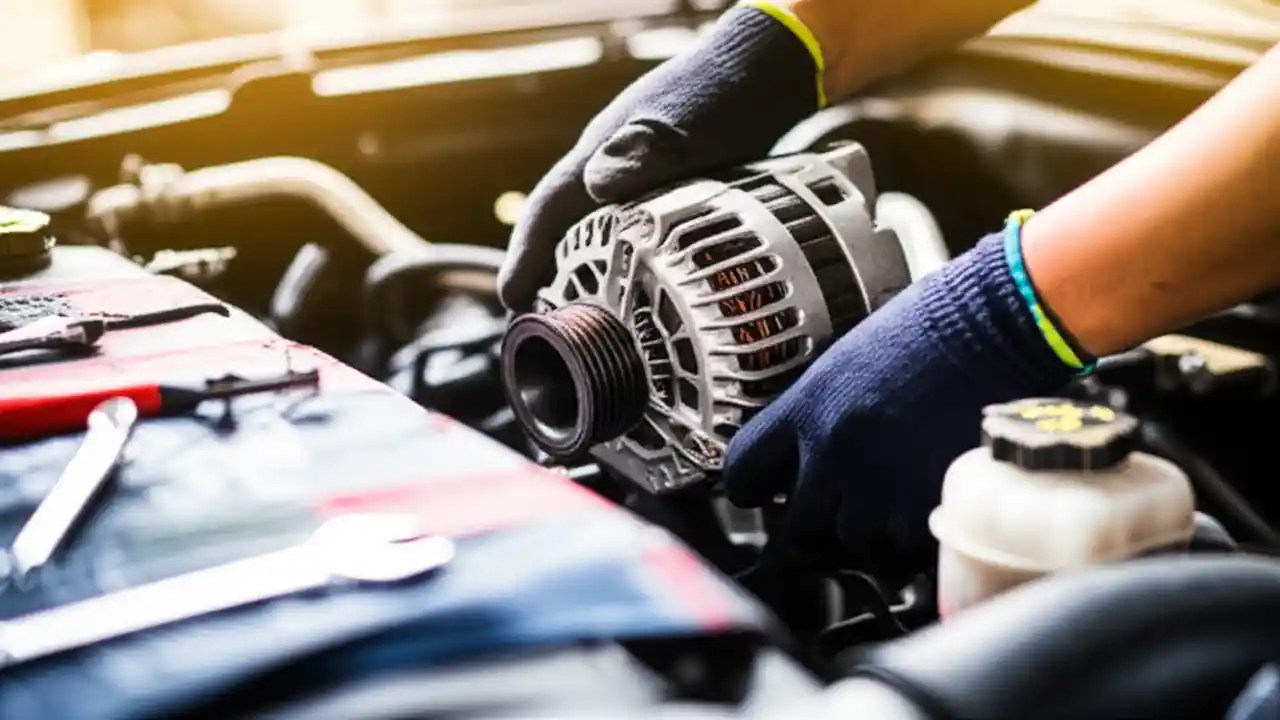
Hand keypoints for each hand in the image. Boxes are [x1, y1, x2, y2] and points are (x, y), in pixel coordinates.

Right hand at [497, 2, 823, 310]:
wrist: (774, 63)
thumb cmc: (728, 90)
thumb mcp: (689, 127)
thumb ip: (647, 153)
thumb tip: (598, 185)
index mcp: (603, 153)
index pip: (548, 210)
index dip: (526, 256)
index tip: (512, 299)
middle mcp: (613, 165)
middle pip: (565, 225)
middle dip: (549, 272)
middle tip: (543, 321)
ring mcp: (642, 173)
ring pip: (600, 229)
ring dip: (590, 269)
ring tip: (588, 315)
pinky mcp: (672, 182)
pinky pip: (636, 228)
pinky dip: (630, 260)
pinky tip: (646, 284)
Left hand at [722, 233, 1074, 565]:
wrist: (998, 322)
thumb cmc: (934, 324)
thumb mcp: (852, 356)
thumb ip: (822, 407)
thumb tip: (809, 444)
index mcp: (808, 405)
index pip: (743, 469)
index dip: (751, 489)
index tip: (763, 493)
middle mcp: (834, 448)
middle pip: (799, 522)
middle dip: (821, 517)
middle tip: (848, 498)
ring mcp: (879, 480)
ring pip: (854, 541)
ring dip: (871, 528)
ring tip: (896, 494)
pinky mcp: (927, 503)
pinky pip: (905, 546)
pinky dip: (913, 534)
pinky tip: (925, 500)